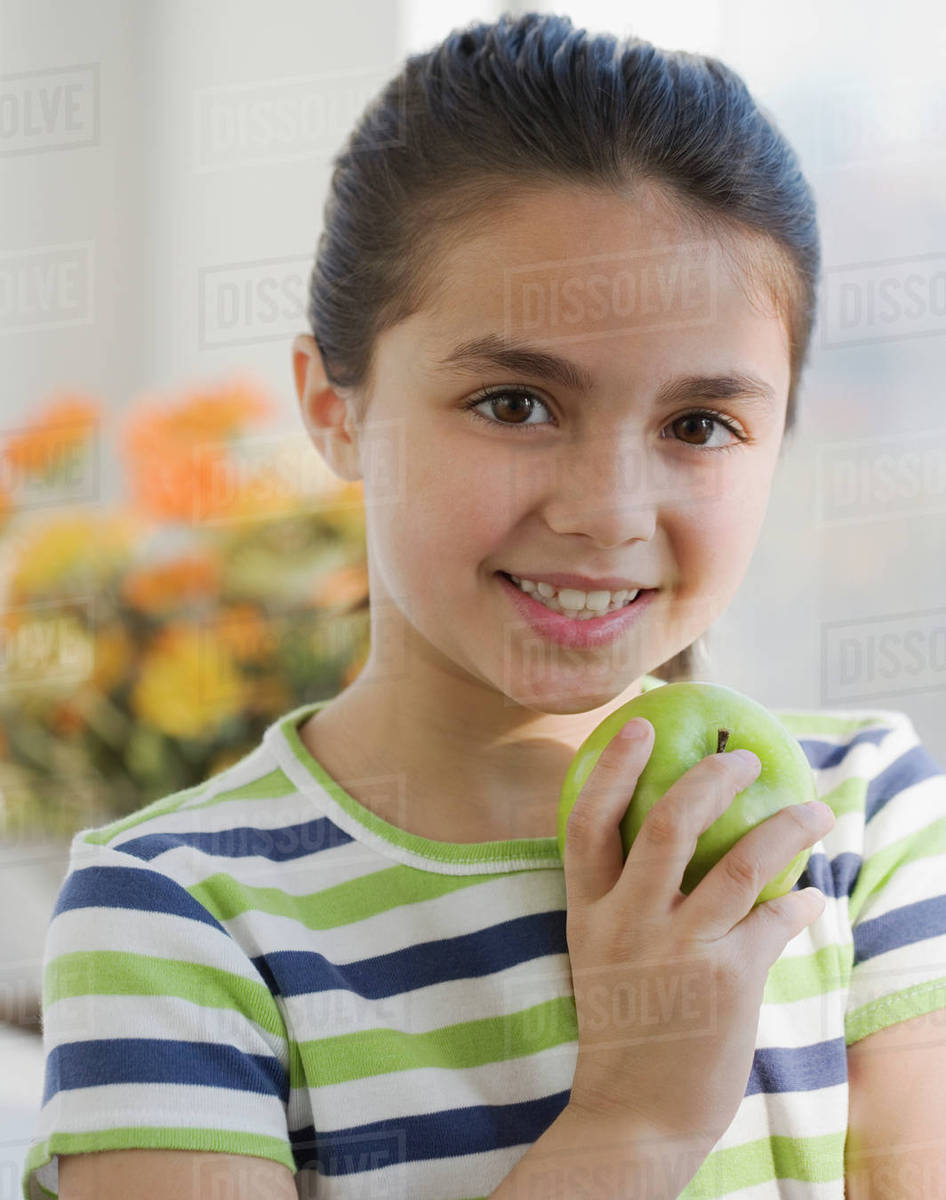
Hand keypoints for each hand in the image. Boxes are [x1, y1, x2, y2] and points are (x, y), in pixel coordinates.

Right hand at [562, 717, 833, 1148]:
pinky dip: (799, 901)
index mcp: (588, 911)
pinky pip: (774, 920)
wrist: (633, 1115)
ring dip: (787, 827)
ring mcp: (678, 950)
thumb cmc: (623, 1027)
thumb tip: (669, 843)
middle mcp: (628, 921)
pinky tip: (809, 897)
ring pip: (740, 862)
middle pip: (670, 823)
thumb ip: (624, 901)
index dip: (614, 766)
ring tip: (813, 808)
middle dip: (713, 778)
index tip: (642, 725)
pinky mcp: (727, 980)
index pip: (590, 821)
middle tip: (742, 758)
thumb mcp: (602, 954)